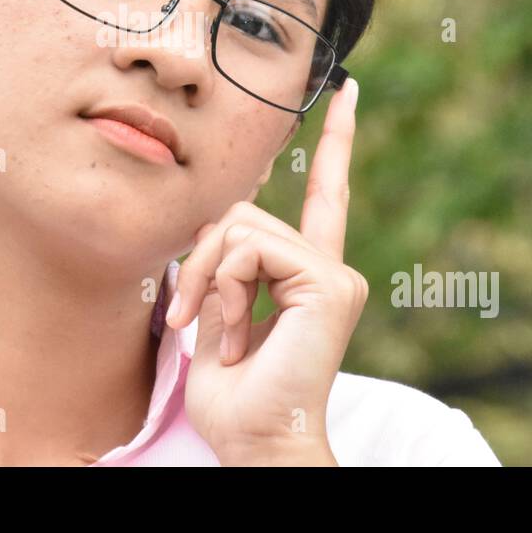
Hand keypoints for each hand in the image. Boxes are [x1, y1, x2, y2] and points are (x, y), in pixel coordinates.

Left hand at [164, 77, 366, 464]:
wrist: (253, 440)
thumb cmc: (232, 394)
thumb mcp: (216, 311)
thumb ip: (223, 260)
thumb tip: (221, 212)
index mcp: (307, 273)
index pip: (326, 193)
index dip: (335, 142)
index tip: (346, 92)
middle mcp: (327, 267)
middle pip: (242, 212)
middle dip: (198, 259)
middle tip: (186, 316)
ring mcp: (333, 274)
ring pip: (239, 227)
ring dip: (206, 279)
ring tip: (214, 330)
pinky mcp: (328, 282)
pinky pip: (250, 249)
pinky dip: (224, 289)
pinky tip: (235, 335)